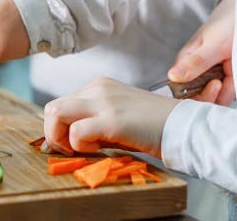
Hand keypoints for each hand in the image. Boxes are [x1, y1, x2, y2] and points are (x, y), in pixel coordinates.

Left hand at [43, 77, 178, 157]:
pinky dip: (79, 145)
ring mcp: (104, 102)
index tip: (70, 144)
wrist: (184, 127)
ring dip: (60, 137)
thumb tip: (67, 138)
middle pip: (52, 107)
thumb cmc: (153, 127)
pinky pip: (76, 131)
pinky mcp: (112, 120)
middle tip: (70, 150)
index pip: (61, 103)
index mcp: (100, 86)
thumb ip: (94, 120)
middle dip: (53, 133)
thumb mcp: (118, 115)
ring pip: (56, 113)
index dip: (59, 127)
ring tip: (82, 149)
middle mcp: (98, 88)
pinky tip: (96, 149)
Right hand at [168, 0, 235, 104]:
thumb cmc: (227, 24)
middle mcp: (197, 72)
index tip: (214, 86)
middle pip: (197, 98)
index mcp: (186, 62)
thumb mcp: (213, 43)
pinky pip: (228, 95)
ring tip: (233, 75)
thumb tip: (172, 76)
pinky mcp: (228, 79)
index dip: (194, 95)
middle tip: (222, 82)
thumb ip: (195, 61)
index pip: (181, 90)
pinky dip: (234, 91)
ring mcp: (213, 77)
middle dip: (211, 96)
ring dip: (225, 94)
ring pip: (214, 99)